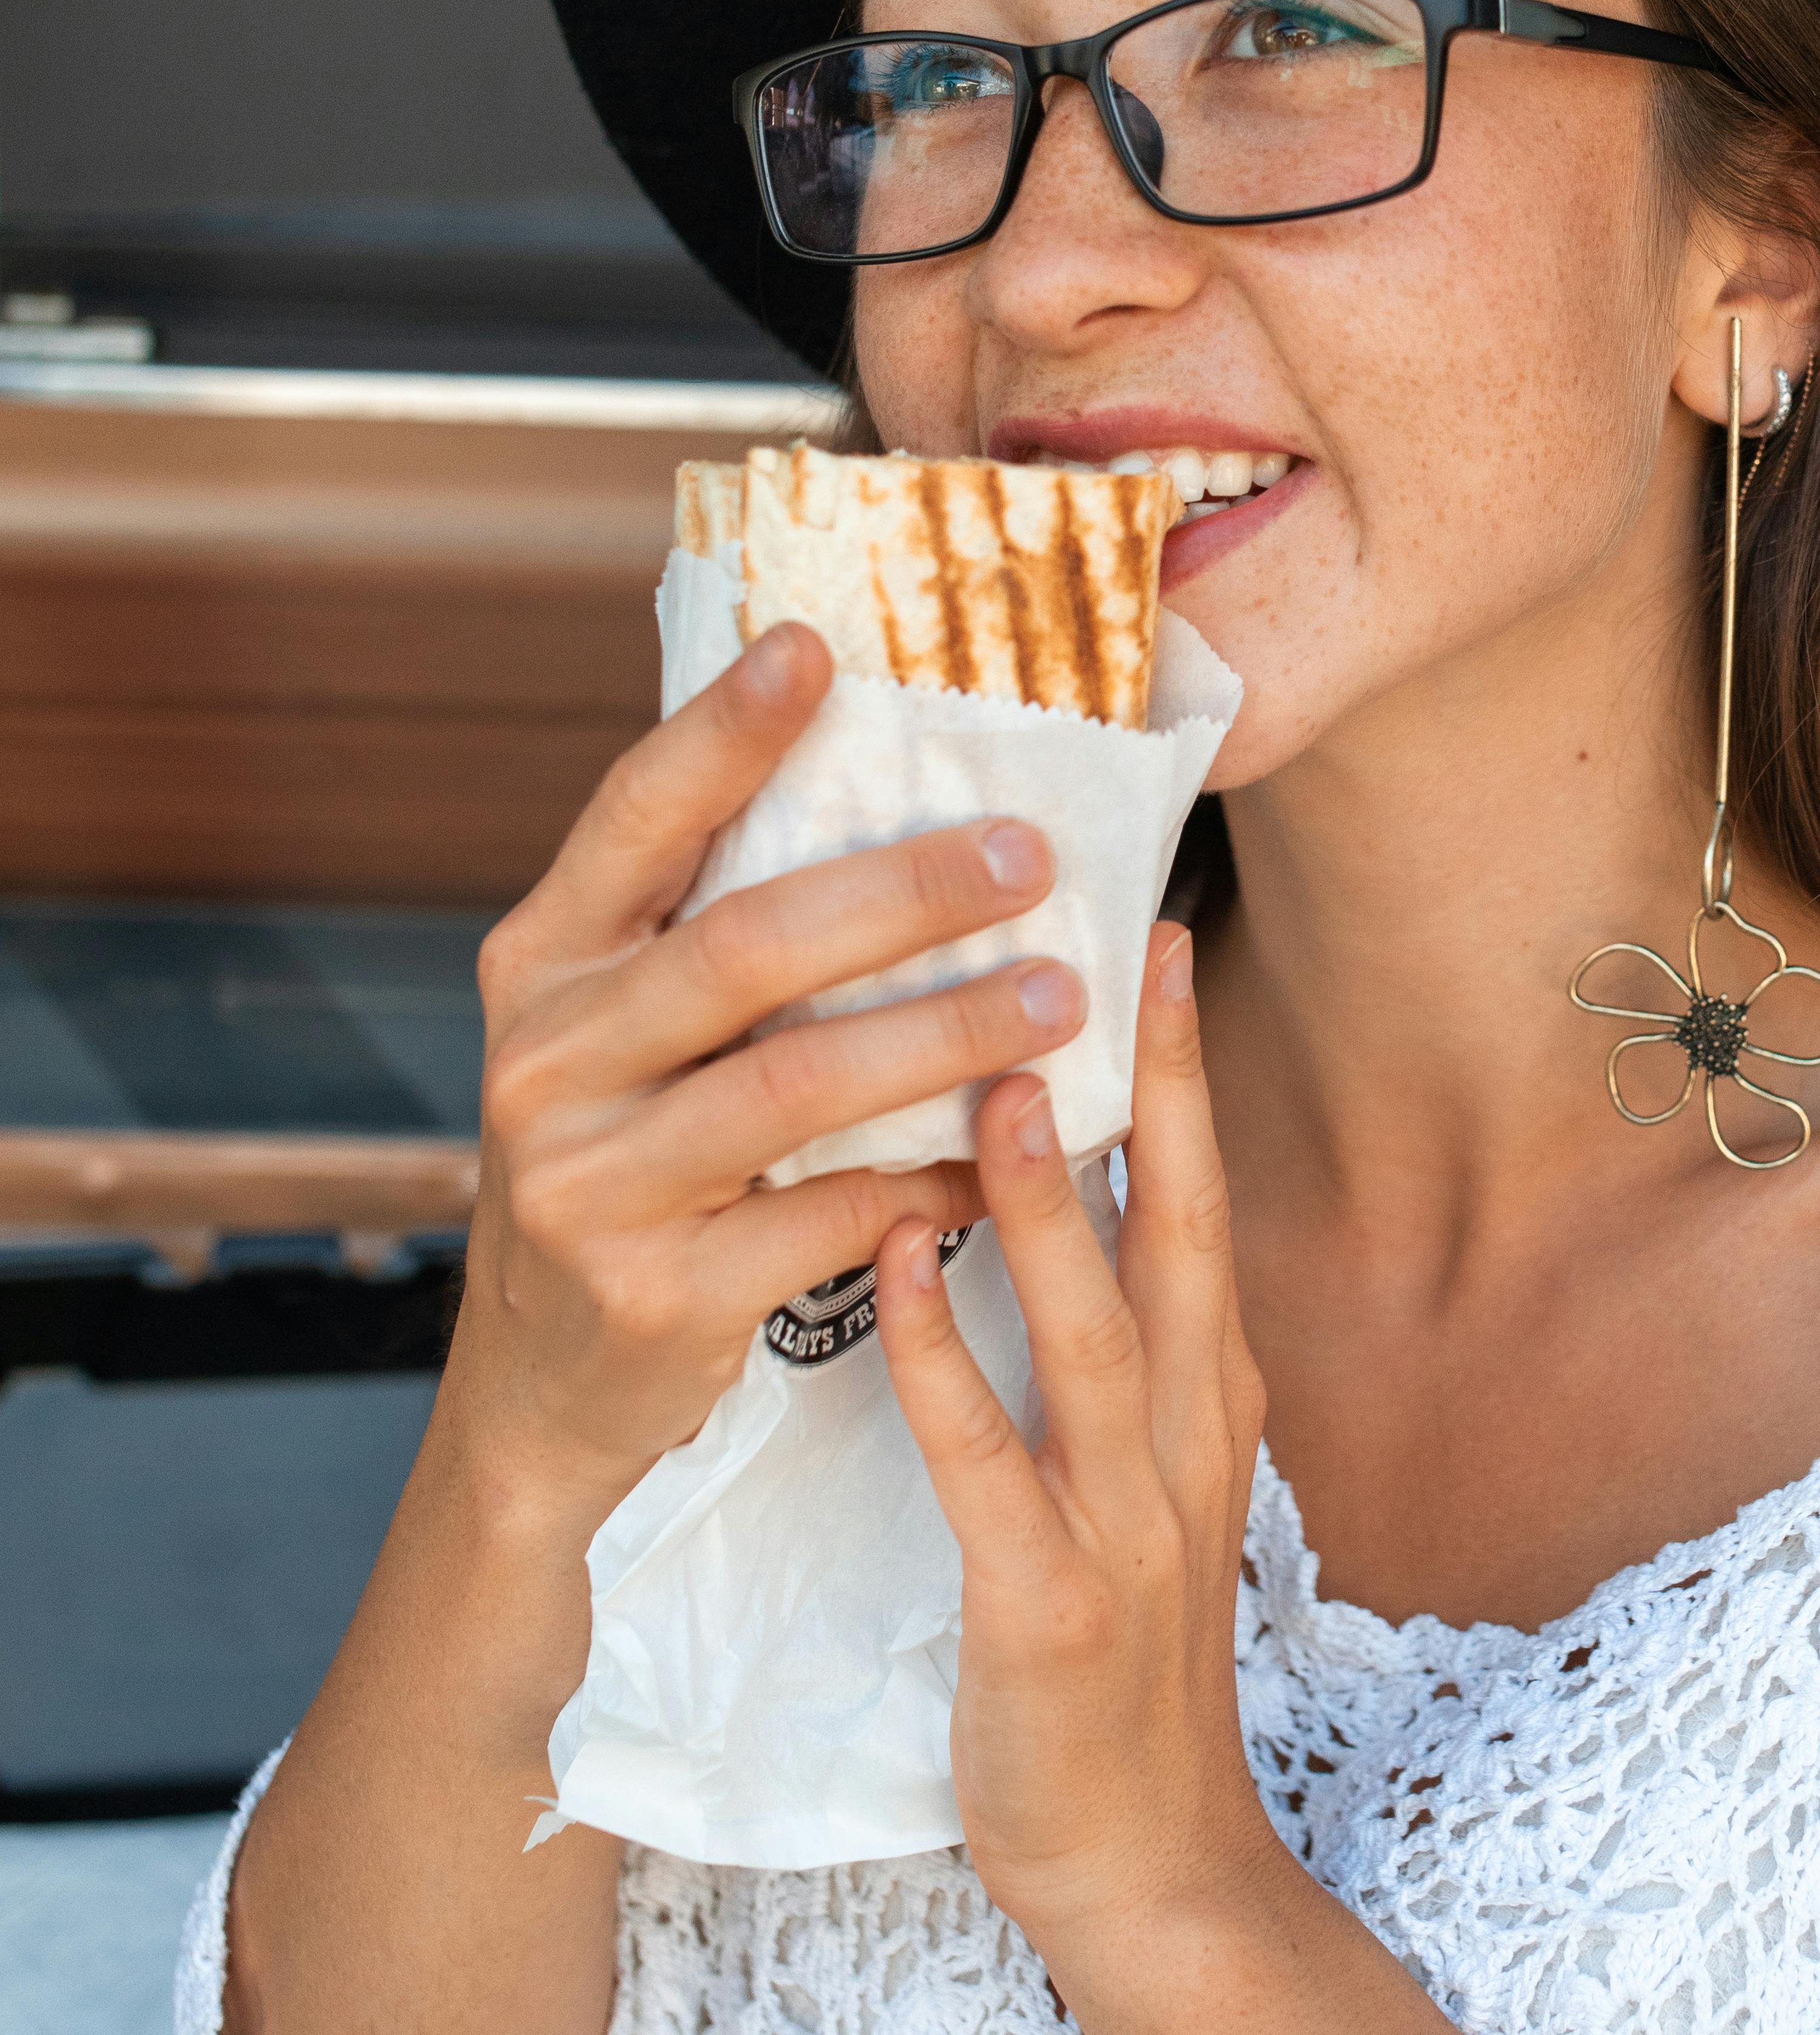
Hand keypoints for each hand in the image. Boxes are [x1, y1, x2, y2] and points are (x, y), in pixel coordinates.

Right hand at [446, 621, 1090, 1527]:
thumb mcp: (615, 1034)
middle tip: (1029, 854)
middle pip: (744, 945)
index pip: (633, 817)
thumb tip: (868, 775)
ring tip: (1063, 996)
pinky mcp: (660, 1292)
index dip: (721, 731)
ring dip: (948, 1032)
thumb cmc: (623, 1163)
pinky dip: (943, 1175)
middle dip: (901, 892)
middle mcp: (549, 1060)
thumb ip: (700, 926)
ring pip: (799, 1081)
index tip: (817, 647)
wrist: (542, 1387)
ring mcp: (593, 1182)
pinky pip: (836, 1215)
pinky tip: (1025, 1147)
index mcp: (543, 964)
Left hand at [873, 923, 1278, 1953]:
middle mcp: (1186, 1437)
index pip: (1196, 1200)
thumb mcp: (1144, 1480)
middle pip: (1175, 1228)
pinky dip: (943, 1356)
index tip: (1154, 932)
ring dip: (1044, 1198)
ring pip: (1091, 1326)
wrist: (1149, 1866)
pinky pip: (985, 1459)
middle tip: (1108, 938)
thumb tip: (1072, 1199)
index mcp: (1208, 1399)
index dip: (1180, 1069)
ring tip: (996, 1068)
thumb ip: (1122, 1349)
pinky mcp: (1049, 1604)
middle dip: (1149, 1084)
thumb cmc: (1119, 1658)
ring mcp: (1127, 1521)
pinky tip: (895, 1265)